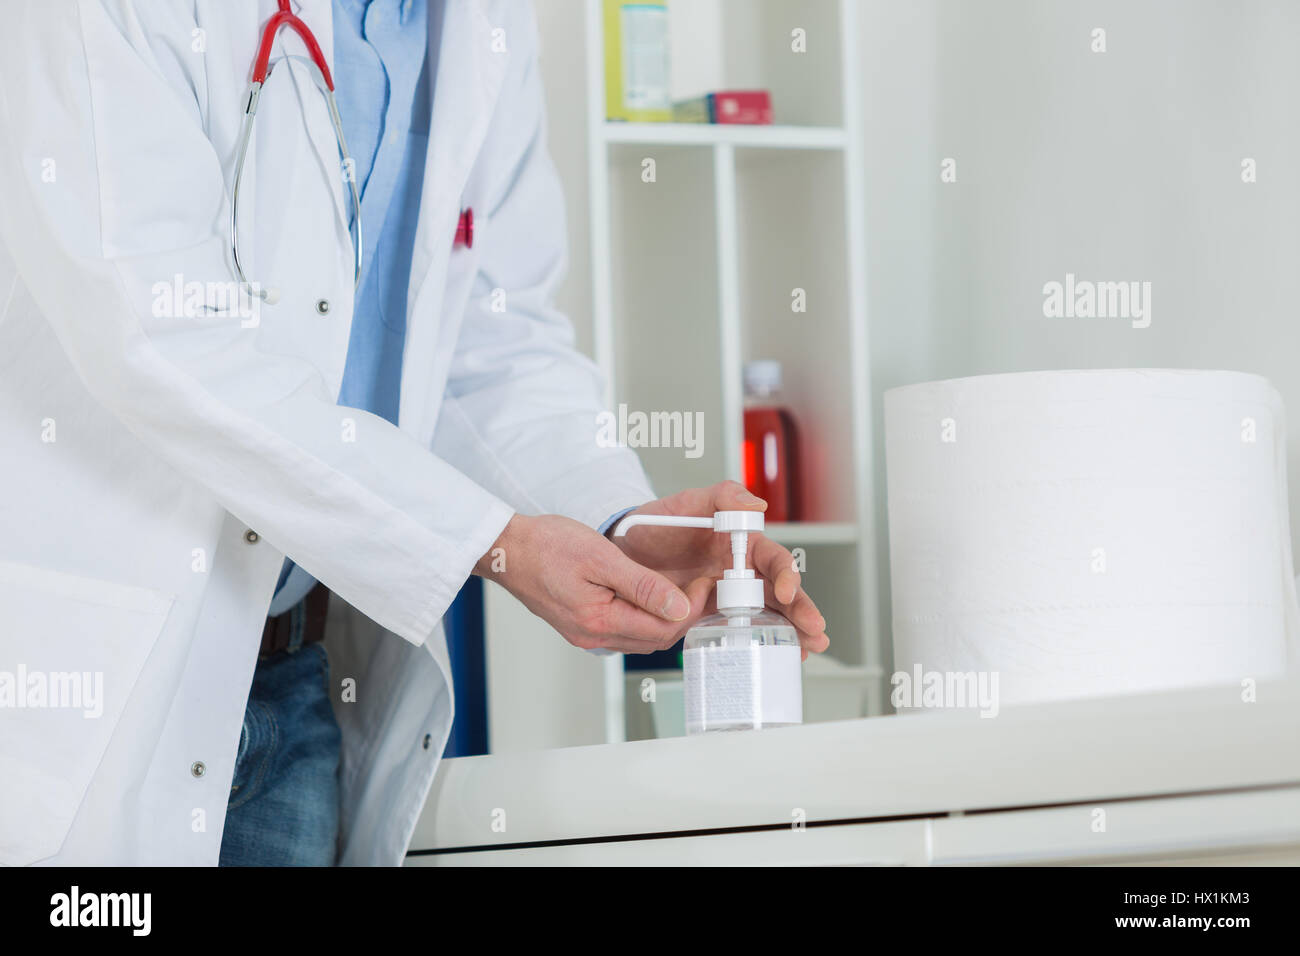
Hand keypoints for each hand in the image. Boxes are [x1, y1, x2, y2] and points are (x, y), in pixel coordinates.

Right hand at [474, 514, 713, 653]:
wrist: (507, 549)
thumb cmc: (546, 546)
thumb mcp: (602, 558)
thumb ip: (643, 585)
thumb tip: (678, 606)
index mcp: (598, 621)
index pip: (662, 629)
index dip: (691, 610)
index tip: (705, 586)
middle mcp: (593, 635)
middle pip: (655, 639)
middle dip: (685, 617)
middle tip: (703, 589)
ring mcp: (586, 632)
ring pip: (641, 637)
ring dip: (667, 619)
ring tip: (686, 591)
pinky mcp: (582, 624)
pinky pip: (625, 630)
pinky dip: (646, 617)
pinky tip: (654, 598)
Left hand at [609, 481, 829, 659]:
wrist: (624, 550)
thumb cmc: (657, 523)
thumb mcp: (687, 502)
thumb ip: (722, 497)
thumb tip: (756, 505)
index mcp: (742, 543)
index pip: (773, 558)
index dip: (785, 574)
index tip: (786, 591)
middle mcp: (741, 570)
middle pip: (780, 592)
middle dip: (801, 611)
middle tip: (816, 631)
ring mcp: (728, 595)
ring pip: (767, 614)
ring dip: (791, 631)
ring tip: (808, 649)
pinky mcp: (711, 615)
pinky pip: (738, 630)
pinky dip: (759, 642)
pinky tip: (778, 656)